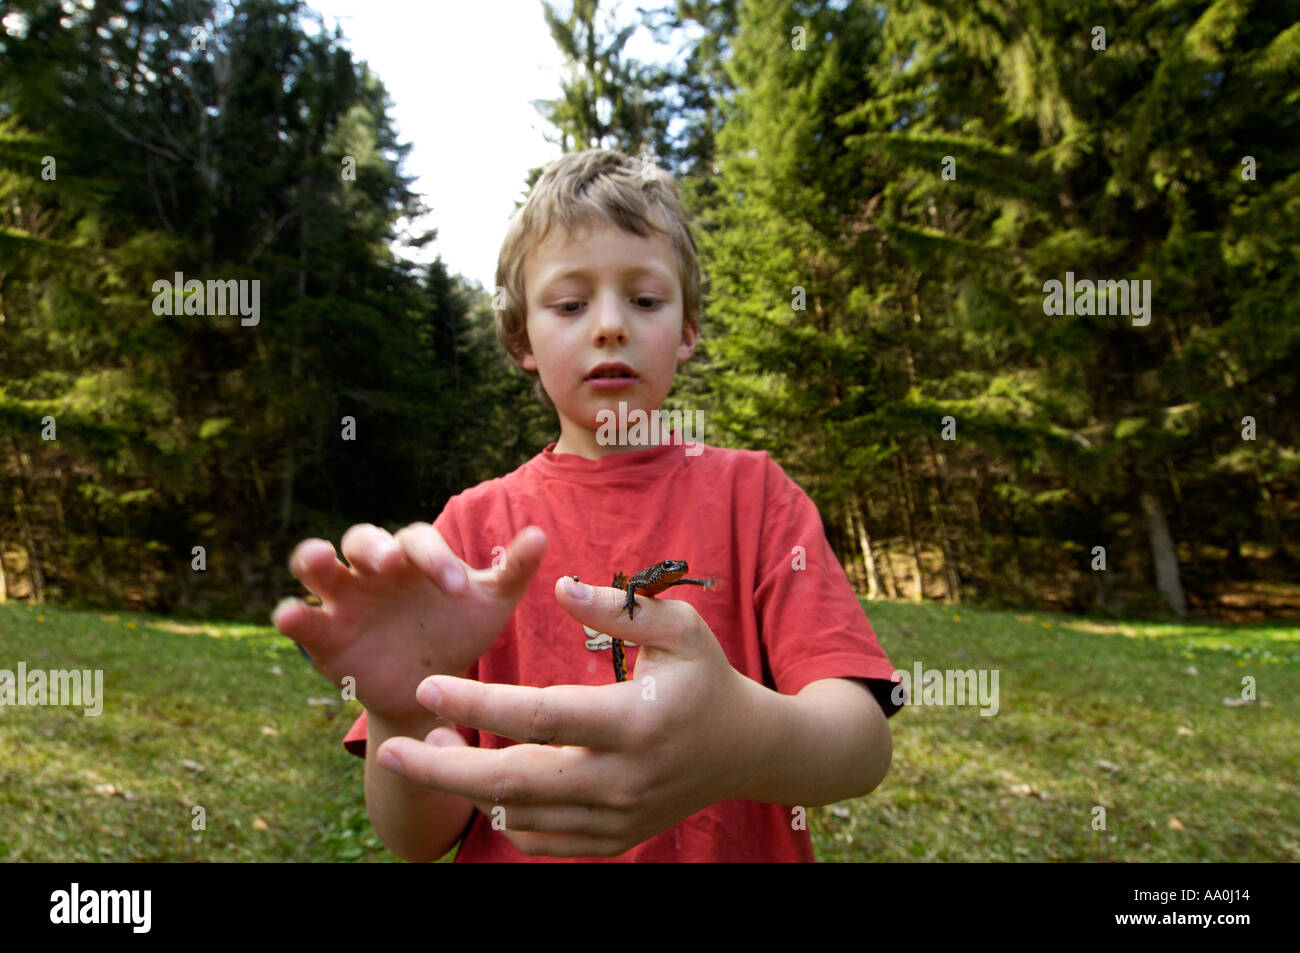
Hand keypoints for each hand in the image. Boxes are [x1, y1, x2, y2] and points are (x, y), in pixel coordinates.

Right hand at [272, 523, 546, 725]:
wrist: (431, 692)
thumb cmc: (460, 633)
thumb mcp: (491, 606)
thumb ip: (512, 571)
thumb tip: (541, 535)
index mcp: (415, 558)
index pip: (418, 541)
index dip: (435, 558)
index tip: (456, 587)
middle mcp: (374, 571)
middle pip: (362, 540)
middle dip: (373, 547)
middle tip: (387, 563)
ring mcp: (343, 600)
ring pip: (317, 566)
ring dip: (314, 558)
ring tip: (319, 560)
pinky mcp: (322, 635)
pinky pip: (300, 618)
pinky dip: (291, 613)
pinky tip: (290, 615)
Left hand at [373, 575, 780, 856]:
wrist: (748, 751)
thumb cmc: (707, 678)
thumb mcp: (679, 629)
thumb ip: (619, 608)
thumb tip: (557, 587)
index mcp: (635, 721)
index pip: (540, 717)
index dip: (478, 702)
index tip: (429, 686)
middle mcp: (623, 779)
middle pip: (514, 783)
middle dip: (444, 768)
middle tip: (394, 746)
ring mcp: (618, 818)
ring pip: (520, 818)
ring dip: (466, 790)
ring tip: (433, 750)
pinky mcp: (615, 840)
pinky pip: (542, 841)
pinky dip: (503, 819)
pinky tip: (480, 787)